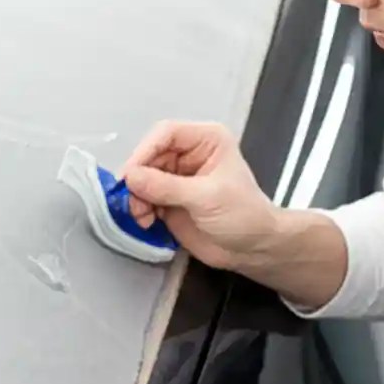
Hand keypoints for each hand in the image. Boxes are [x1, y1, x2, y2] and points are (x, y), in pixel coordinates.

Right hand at [120, 121, 277, 270]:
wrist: (252, 249)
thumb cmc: (244, 216)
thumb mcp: (206, 197)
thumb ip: (167, 187)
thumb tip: (132, 177)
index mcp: (206, 140)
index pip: (166, 133)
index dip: (145, 151)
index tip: (131, 174)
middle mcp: (189, 154)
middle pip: (150, 156)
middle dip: (139, 179)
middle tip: (134, 200)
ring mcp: (177, 177)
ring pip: (142, 178)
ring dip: (136, 196)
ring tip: (142, 216)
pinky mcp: (169, 199)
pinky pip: (143, 197)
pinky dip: (139, 208)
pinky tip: (146, 221)